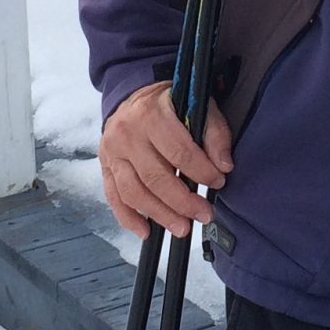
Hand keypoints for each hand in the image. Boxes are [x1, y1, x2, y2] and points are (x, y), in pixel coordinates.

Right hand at [99, 79, 233, 240]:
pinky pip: (114, 198)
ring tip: (182, 227)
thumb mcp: (196, 105)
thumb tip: (224, 165)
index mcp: (150, 114)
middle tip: (204, 214)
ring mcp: (112, 153)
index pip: (178, 151)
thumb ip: (214, 132)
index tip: (218, 181)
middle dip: (183, 202)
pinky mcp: (105, 167)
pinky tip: (146, 231)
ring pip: (134, 192)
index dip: (202, 171)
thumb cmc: (168, 104)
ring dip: (160, 215)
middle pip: (155, 177)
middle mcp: (127, 134)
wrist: (132, 98)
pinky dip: (129, 218)